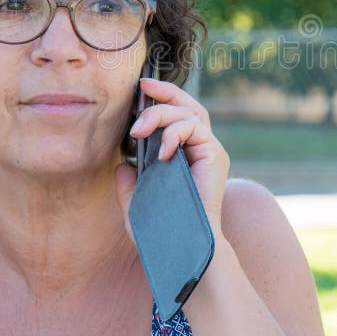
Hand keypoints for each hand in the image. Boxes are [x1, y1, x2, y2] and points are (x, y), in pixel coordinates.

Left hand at [114, 78, 229, 240]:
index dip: (161, 97)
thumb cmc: (163, 230)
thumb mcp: (137, 204)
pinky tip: (162, 152)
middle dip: (164, 93)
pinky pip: (196, 128)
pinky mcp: (215, 155)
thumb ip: (130, 184)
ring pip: (189, 112)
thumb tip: (121, 164)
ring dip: (161, 114)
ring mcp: (209, 150)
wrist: (185, 247)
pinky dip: (175, 133)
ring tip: (139, 131)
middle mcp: (200, 148)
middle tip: (142, 90)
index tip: (140, 88)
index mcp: (184, 154)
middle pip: (186, 105)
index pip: (176, 114)